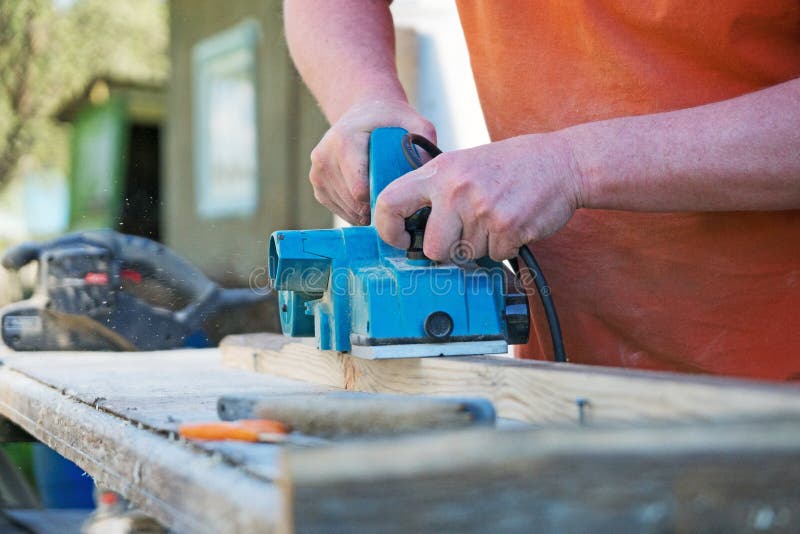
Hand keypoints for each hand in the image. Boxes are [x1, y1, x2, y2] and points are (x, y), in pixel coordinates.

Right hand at [309, 99, 435, 224]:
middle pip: (353, 203)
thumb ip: (424, 139)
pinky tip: (370, 199)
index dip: (382, 200)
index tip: (398, 197)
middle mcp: (324, 157)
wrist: (362, 112)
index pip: (359, 189)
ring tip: (385, 199)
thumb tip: (427, 172)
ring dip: (367, 212)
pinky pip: (338, 209)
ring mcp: (317, 172)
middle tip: (397, 202)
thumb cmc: (389, 119)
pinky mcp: (316, 183)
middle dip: (376, 208)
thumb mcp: (412, 120)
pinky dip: (356, 211)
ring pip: (346, 209)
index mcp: (344, 142)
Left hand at [374, 133, 584, 260]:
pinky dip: (503, 247)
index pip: (390, 202)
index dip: (388, 229)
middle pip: (433, 248)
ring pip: (466, 255)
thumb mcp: (464, 164)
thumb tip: (410, 230)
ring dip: (481, 246)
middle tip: (466, 234)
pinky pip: (494, 256)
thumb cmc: (511, 166)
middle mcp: (456, 190)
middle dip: (449, 250)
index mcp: (439, 171)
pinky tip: (513, 223)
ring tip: (496, 217)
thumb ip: (436, 191)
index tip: (400, 239)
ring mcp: (482, 210)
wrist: (562, 162)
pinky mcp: (507, 228)